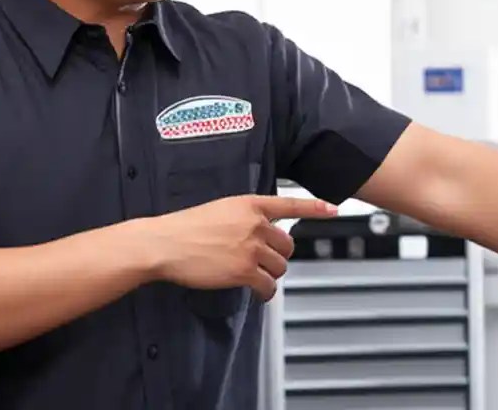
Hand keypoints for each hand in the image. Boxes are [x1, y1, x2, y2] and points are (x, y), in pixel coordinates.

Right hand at [143, 195, 337, 301]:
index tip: (334, 209)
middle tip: (259, 262)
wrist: (164, 243)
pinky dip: (265, 293)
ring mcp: (251, 247)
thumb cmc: (185, 228)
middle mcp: (255, 224)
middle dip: (277, 256)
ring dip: (269, 274)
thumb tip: (263, 232)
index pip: (290, 203)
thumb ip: (246, 217)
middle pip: (287, 245)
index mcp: (250, 204)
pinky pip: (269, 286)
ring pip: (280, 267)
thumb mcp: (220, 210)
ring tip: (251, 275)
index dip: (315, 207)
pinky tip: (256, 293)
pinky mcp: (244, 271)